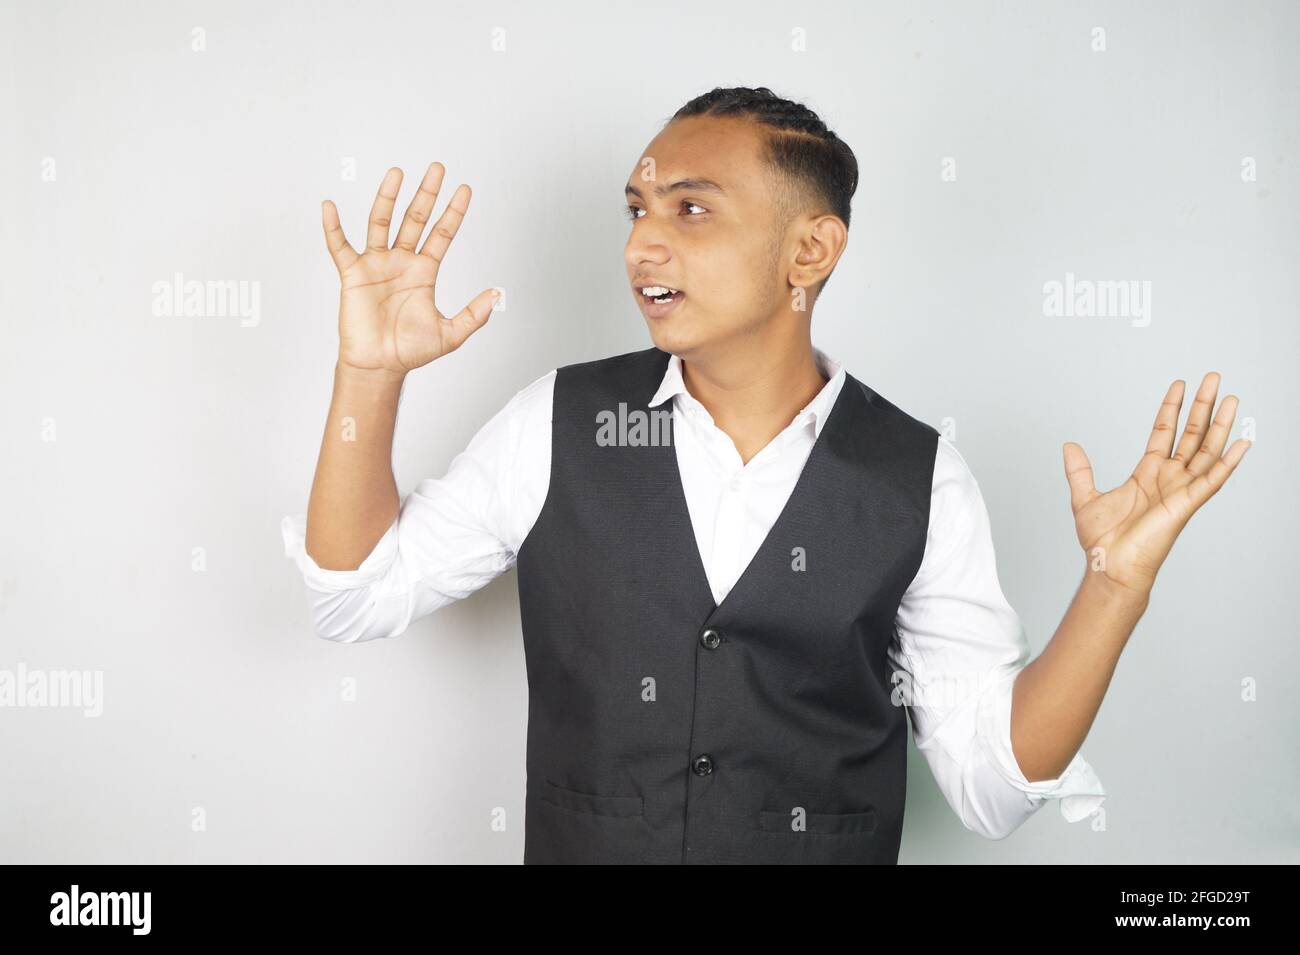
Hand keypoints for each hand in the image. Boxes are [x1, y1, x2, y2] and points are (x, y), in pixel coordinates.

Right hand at [321, 163, 498, 375]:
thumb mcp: (451, 334)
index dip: (453, 212)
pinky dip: (333, 227)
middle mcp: (401, 261)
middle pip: (415, 219)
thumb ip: (474, 314)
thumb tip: (497, 295)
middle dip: (426, 194)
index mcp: (424, 271)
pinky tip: (330, 207)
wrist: (380, 366)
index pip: (442, 234)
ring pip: (382, 222)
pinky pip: (340, 246)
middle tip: (437, 168)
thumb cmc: (410, 351)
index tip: (464, 189)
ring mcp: (377, 264)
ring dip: (388, 197)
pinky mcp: (353, 274)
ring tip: (397, 172)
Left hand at [1064, 373, 1250, 597]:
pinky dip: (1229, 461)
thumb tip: (1069, 447)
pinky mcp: (1187, 504)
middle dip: (1202, 406)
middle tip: (1212, 378)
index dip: (1172, 408)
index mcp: (1148, 474)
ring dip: (1220, 425)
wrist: (1108, 566)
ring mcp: (1180, 490)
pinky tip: (1243, 441)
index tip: (1179, 385)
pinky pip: (1213, 479)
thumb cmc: (1102, 541)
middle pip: (1190, 434)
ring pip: (1206, 450)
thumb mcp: (1084, 497)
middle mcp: (1169, 479)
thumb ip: (1080, 471)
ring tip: (1231, 398)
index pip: (1164, 432)